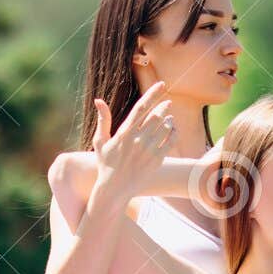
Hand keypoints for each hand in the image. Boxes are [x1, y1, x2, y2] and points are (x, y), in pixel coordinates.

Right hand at [90, 81, 174, 202]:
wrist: (114, 188)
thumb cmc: (105, 163)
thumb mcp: (100, 141)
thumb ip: (103, 120)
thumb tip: (99, 100)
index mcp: (124, 132)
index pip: (141, 107)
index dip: (153, 94)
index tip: (162, 85)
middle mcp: (137, 139)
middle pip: (156, 116)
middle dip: (163, 107)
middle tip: (168, 103)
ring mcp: (148, 150)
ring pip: (165, 127)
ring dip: (169, 120)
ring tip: (168, 118)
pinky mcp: (157, 160)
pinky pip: (170, 141)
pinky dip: (173, 132)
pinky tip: (172, 130)